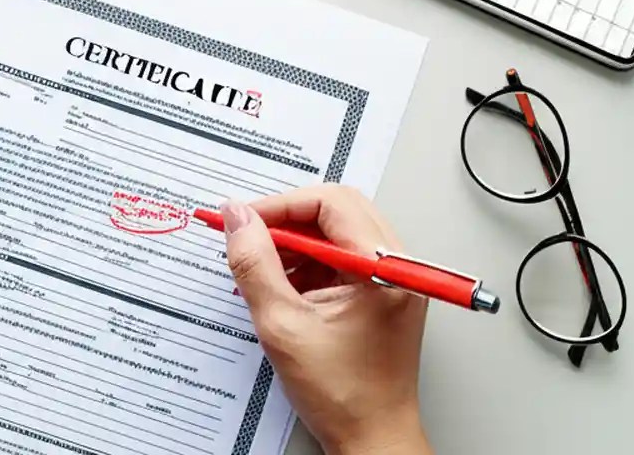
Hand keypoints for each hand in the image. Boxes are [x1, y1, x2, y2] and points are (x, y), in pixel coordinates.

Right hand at [221, 186, 430, 454]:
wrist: (372, 438)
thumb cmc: (343, 395)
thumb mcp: (282, 324)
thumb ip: (255, 264)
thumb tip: (238, 219)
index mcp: (382, 268)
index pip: (330, 202)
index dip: (280, 206)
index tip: (244, 219)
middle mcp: (395, 265)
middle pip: (336, 210)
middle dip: (287, 220)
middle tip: (250, 236)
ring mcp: (390, 279)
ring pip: (337, 232)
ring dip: (296, 243)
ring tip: (265, 271)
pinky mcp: (381, 293)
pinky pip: (341, 257)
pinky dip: (308, 264)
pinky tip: (284, 288)